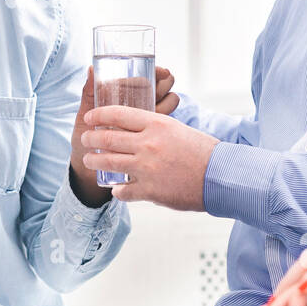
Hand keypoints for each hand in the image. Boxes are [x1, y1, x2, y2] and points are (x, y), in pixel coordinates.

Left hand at [78, 102, 217, 210]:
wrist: (221, 177)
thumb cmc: (204, 152)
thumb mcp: (178, 130)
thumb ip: (156, 130)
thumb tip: (137, 132)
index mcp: (156, 125)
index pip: (119, 114)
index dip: (99, 115)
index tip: (89, 117)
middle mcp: (148, 144)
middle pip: (108, 138)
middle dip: (91, 138)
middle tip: (85, 139)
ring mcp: (146, 168)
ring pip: (109, 163)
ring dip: (95, 161)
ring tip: (89, 160)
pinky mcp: (149, 191)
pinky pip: (123, 191)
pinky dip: (117, 191)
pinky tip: (116, 190)